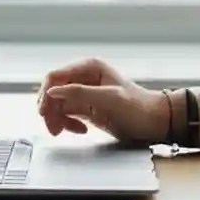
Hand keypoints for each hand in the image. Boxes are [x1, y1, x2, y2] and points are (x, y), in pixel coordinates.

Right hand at [36, 57, 168, 142]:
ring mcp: (84, 93)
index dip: (45, 94)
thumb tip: (52, 91)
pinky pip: (66, 113)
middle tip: (54, 129)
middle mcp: (83, 77)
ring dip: (57, 118)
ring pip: (57, 104)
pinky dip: (67, 123)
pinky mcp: (86, 107)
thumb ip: (80, 93)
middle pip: (53, 91)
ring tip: (65, 131)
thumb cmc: (138, 107)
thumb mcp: (109, 99)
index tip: (44, 113)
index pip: (54, 76)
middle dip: (50, 109)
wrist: (155, 122)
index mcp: (88, 67)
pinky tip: (80, 130)